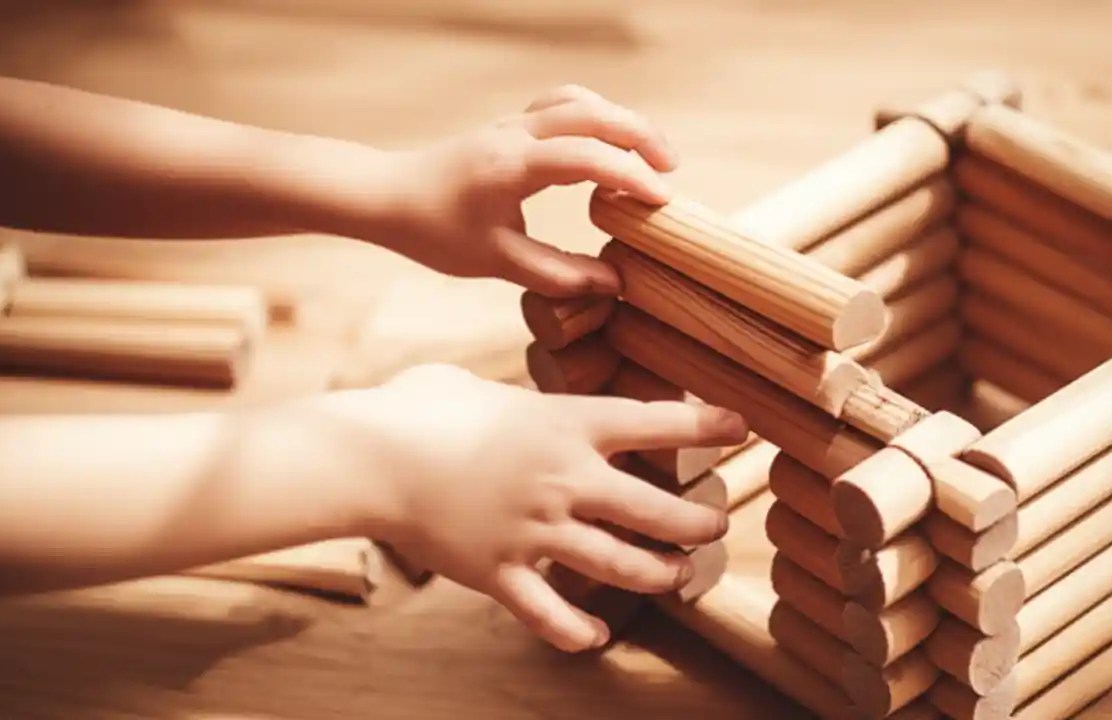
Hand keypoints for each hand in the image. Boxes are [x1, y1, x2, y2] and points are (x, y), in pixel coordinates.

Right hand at [319, 364, 746, 651]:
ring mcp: (536, 531)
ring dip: (660, 575)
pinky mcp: (501, 572)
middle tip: (714, 524)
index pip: (655, 422)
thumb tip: (514, 402)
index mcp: (565, 426)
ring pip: (623, 567)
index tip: (742, 428)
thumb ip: (515, 399)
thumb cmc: (419, 407)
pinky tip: (597, 637)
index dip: (706, 426)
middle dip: (697, 522)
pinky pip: (551, 615)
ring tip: (677, 575)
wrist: (369, 457)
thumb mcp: (477, 385)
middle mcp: (565, 480)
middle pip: (657, 510)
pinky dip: (578, 632)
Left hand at [376, 84, 677, 296]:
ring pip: (579, 101)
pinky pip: (562, 106)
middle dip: (640, 136)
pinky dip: (595, 119)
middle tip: (671, 171)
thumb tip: (613, 284)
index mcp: (512, 166)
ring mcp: (512, 124)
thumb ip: (556, 275)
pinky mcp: (509, 126)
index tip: (662, 202)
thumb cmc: (433, 231)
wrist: (386, 196)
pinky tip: (607, 147)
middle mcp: (516, 134)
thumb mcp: (495, 262)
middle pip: (592, 112)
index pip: (586, 157)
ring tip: (648, 156)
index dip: (631, 175)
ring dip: (620, 122)